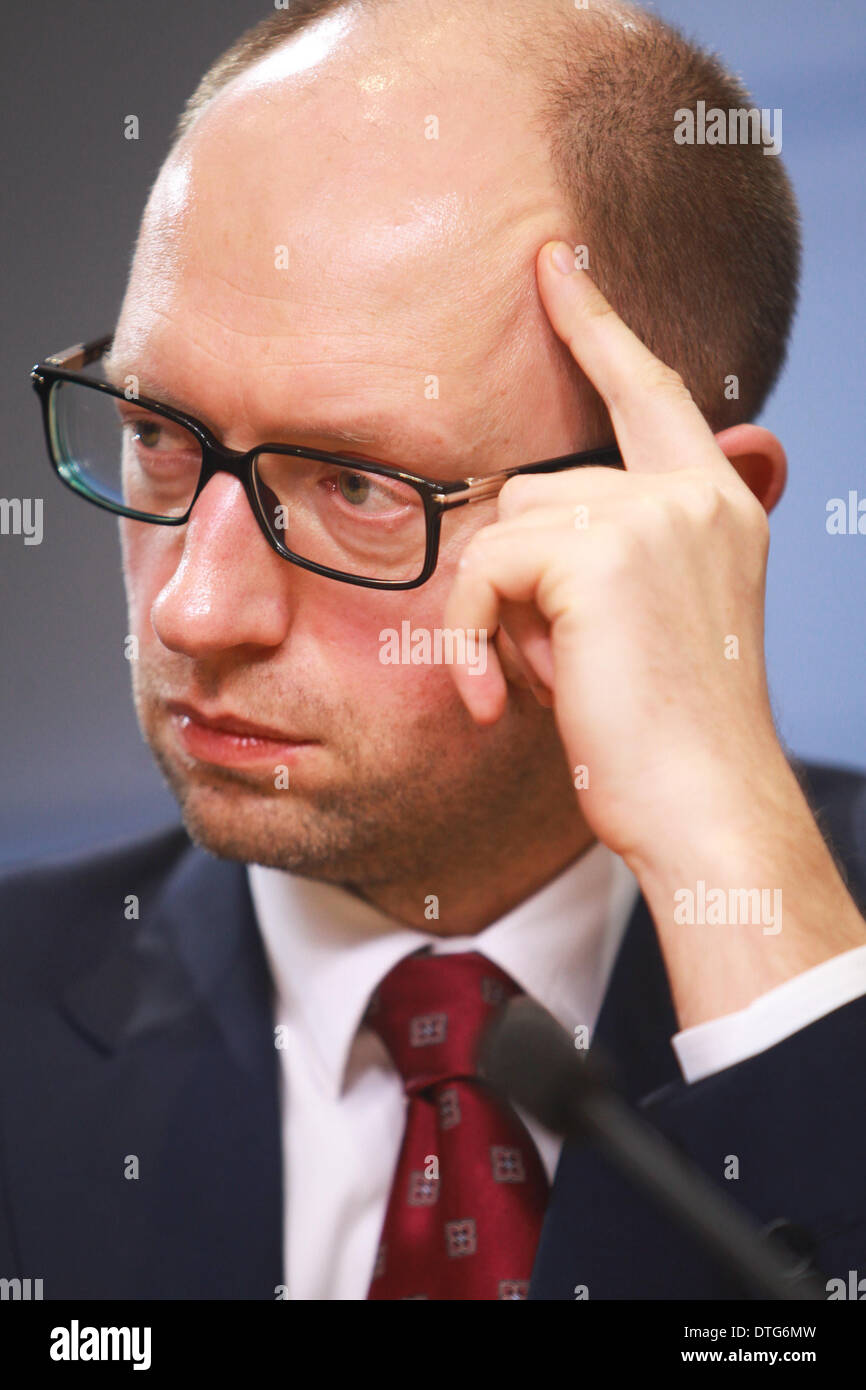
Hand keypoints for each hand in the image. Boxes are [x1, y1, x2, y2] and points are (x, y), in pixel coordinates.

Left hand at [444, 242, 865, 1024]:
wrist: (702, 807)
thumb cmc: (663, 738)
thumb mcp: (645, 626)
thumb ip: (601, 558)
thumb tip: (510, 518)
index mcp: (715, 505)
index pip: (647, 391)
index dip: (597, 325)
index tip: (556, 263)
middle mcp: (693, 494)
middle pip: (534, 490)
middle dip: (514, 583)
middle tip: (551, 672)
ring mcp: (653, 516)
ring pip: (501, 529)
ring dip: (496, 616)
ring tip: (539, 685)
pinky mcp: (601, 552)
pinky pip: (484, 568)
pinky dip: (470, 635)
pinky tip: (495, 697)